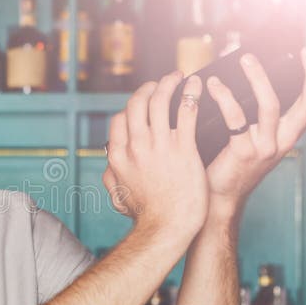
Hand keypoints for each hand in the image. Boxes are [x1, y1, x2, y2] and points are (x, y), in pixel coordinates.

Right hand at [103, 71, 208, 240]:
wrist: (168, 227)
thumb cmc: (148, 215)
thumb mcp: (119, 196)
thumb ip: (111, 178)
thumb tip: (108, 168)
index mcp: (118, 155)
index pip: (120, 118)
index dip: (131, 106)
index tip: (143, 101)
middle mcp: (135, 146)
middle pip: (137, 103)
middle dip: (149, 87)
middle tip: (161, 82)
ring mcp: (158, 146)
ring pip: (160, 100)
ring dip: (169, 83)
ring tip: (179, 77)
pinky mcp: (183, 148)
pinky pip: (186, 111)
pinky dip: (191, 93)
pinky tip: (196, 86)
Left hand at [205, 47, 305, 215]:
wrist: (219, 197)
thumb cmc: (232, 164)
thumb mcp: (255, 140)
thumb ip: (259, 118)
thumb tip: (251, 82)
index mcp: (287, 136)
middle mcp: (282, 142)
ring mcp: (264, 148)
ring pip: (270, 106)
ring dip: (259, 77)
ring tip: (247, 58)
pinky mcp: (242, 153)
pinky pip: (236, 119)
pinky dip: (225, 97)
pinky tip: (214, 85)